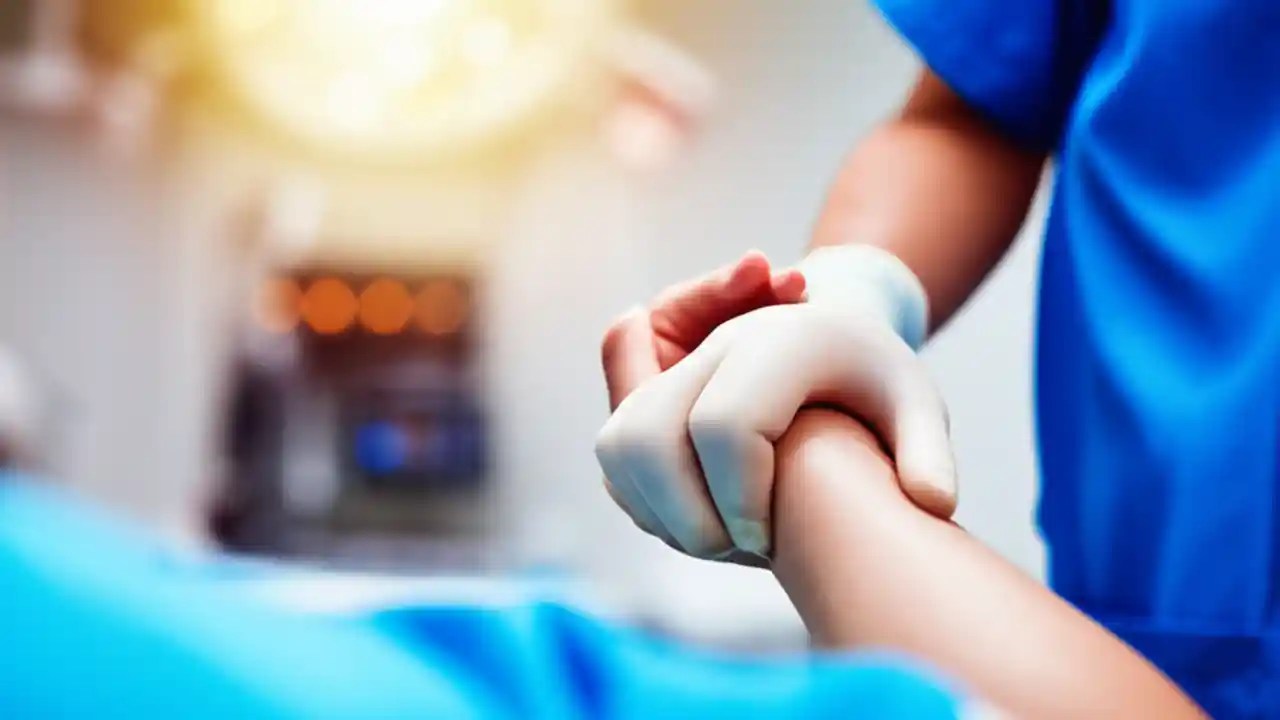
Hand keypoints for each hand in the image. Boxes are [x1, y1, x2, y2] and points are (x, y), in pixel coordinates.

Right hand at [596, 249, 954, 564]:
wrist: (832, 339)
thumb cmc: (875, 380)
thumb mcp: (915, 405)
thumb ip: (926, 452)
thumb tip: (932, 502)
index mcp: (776, 338)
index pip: (726, 426)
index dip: (742, 499)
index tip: (774, 541)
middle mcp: (710, 345)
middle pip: (646, 435)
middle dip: (686, 513)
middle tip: (742, 546)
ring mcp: (672, 366)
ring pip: (617, 446)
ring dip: (659, 510)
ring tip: (721, 539)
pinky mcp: (644, 396)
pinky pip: (616, 461)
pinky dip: (649, 503)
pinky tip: (703, 525)